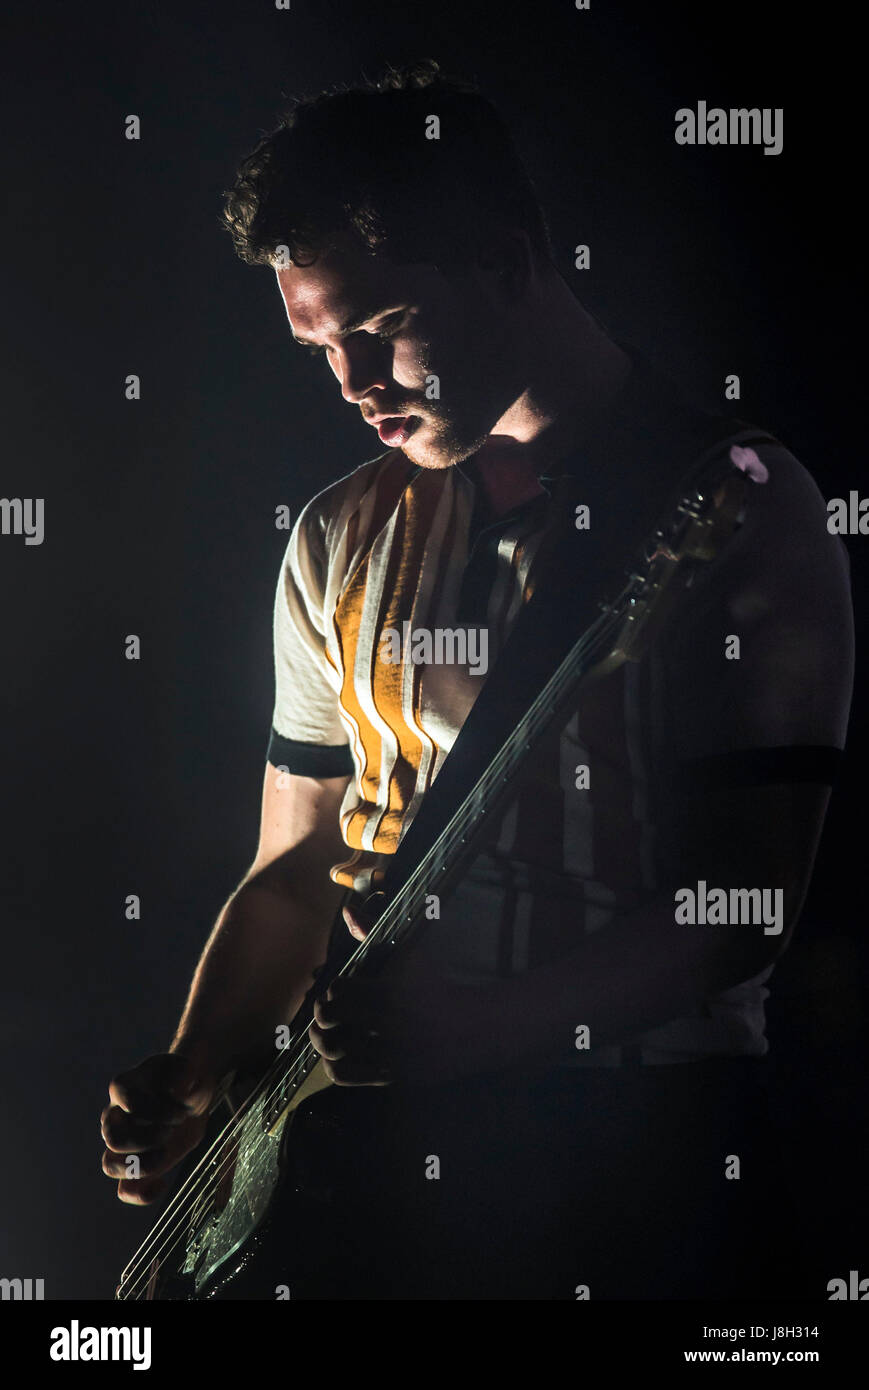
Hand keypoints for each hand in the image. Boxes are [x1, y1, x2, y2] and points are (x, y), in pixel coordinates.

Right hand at [100, 1053, 215, 1203]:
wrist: (191, 1098)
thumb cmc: (186, 1081)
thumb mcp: (190, 1069)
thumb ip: (184, 1075)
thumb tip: (174, 1093)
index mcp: (123, 1087)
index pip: (129, 1103)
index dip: (158, 1110)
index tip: (181, 1110)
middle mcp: (114, 1116)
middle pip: (113, 1138)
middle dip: (149, 1138)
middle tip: (172, 1129)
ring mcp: (121, 1143)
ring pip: (110, 1165)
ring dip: (142, 1165)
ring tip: (166, 1152)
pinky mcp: (136, 1165)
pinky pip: (125, 1190)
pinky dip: (142, 1195)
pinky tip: (162, 1184)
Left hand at [307, 898, 513, 1086]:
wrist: (473, 1027)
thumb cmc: (436, 986)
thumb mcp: (409, 955)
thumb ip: (373, 933)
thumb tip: (347, 910)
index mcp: (390, 991)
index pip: (339, 989)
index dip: (333, 989)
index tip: (338, 990)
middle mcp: (387, 1023)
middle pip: (329, 1018)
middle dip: (322, 1012)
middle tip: (325, 1010)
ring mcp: (388, 1053)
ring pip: (332, 1049)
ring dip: (322, 1039)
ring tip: (324, 1032)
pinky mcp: (391, 1076)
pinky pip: (344, 1075)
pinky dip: (332, 1065)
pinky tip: (338, 1054)